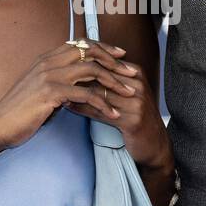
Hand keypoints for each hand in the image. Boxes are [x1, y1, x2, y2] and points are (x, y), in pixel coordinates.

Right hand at [0, 40, 141, 151]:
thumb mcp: (40, 90)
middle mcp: (48, 62)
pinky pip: (86, 94)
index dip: (103, 47)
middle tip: (132, 73)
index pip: (81, 44)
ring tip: (128, 93)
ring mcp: (49, 76)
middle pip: (90, 51)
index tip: (121, 54)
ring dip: (114, 81)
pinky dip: (103, 104)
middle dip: (115, 61)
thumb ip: (58, 82)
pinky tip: (113, 114)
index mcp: (46, 58)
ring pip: (92, 70)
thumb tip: (79, 85)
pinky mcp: (51, 93)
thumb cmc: (19, 112)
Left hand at [65, 51, 172, 171]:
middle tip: (52, 74)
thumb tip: (79, 67)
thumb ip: (107, 80)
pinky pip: (102, 112)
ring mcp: (136, 102)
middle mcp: (136, 84)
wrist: (153, 143)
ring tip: (56, 90)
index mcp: (134, 72)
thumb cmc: (135, 117)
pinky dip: (83, 109)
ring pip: (99, 92)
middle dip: (75, 74)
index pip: (104, 61)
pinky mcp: (133, 120)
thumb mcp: (123, 94)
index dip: (81, 61)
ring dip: (75, 92)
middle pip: (100, 74)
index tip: (58, 62)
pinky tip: (69, 108)